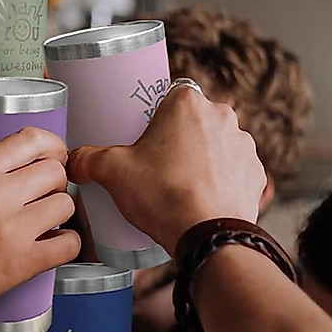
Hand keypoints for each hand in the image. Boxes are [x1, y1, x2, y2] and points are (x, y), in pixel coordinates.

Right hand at [0, 128, 80, 331]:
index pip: (32, 140)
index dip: (51, 145)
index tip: (52, 155)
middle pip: (55, 171)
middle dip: (55, 180)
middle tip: (44, 192)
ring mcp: (12, 231)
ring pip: (66, 204)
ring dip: (61, 211)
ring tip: (46, 219)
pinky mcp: (22, 264)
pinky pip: (70, 244)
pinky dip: (68, 243)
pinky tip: (55, 244)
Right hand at [69, 85, 265, 253]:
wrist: (208, 236)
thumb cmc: (163, 195)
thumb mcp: (112, 172)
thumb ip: (88, 159)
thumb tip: (75, 161)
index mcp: (187, 103)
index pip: (169, 96)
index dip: (155, 117)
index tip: (144, 137)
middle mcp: (222, 116)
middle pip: (192, 120)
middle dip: (176, 139)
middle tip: (155, 165)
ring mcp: (243, 145)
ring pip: (215, 144)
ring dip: (200, 158)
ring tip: (177, 186)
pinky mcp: (256, 174)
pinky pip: (232, 170)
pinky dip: (219, 181)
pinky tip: (201, 199)